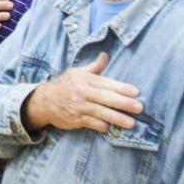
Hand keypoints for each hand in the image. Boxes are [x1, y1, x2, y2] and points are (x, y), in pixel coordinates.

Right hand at [23, 53, 143, 133]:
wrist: (44, 101)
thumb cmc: (66, 85)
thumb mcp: (78, 72)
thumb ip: (95, 66)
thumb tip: (106, 55)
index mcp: (86, 80)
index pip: (107, 83)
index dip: (122, 88)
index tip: (136, 92)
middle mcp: (83, 93)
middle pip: (106, 98)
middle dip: (123, 103)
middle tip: (139, 108)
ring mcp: (79, 107)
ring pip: (100, 113)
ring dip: (117, 118)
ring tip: (131, 123)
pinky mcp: (75, 120)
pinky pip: (90, 123)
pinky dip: (100, 126)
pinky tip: (110, 128)